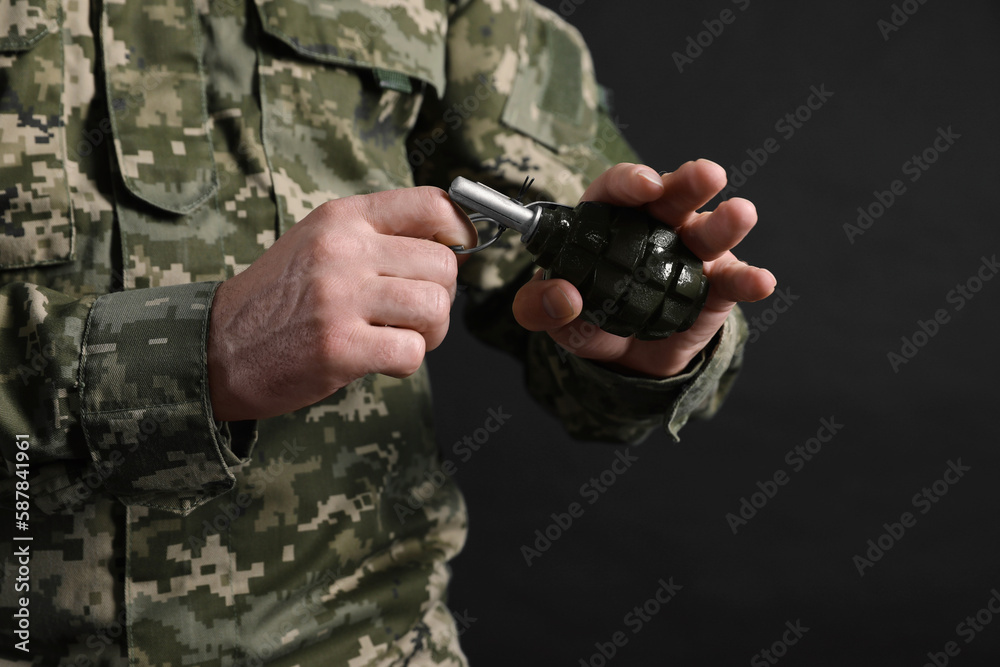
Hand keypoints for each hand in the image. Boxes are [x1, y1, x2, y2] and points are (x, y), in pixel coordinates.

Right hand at [207, 187, 475, 420]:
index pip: (431, 205)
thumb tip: (455, 242)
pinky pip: (412, 351)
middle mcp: (343, 250)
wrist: (217, 347)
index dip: (460, 231)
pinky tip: (379, 360)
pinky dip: (406, 363)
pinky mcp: (339, 347)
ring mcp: (340, 298)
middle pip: (443, 265)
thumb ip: (379, 236)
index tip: (457, 253)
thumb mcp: (321, 243)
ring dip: (429, 333)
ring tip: (399, 337)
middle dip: (440, 298)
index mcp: (342, 218)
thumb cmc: (278, 299)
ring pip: (434, 308)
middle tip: (413, 316)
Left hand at [512, 161, 775, 377]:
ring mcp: (690, 254)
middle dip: (691, 181)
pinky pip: (733, 281)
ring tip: (741, 213)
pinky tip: (760, 282)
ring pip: (710, 230)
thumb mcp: (554, 315)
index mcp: (609, 220)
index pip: (619, 189)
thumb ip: (538, 306)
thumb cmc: (588, 318)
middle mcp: (655, 227)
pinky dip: (747, 280)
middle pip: (673, 195)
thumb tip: (561, 296)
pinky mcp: (715, 287)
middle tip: (707, 175)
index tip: (645, 185)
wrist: (624, 357)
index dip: (632, 181)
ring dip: (727, 221)